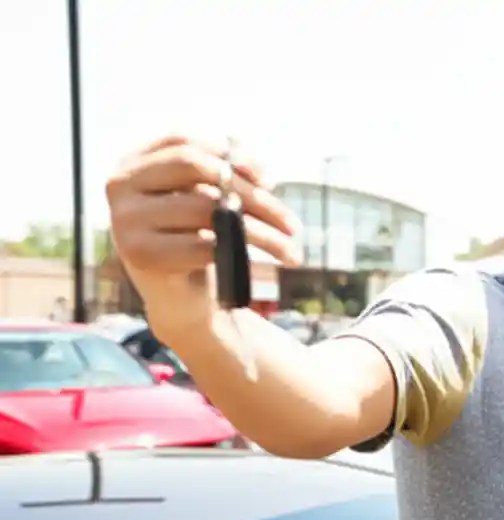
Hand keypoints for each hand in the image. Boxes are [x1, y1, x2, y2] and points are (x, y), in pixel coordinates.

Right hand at [105, 135, 300, 341]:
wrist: (181, 302)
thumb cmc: (200, 242)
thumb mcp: (211, 201)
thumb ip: (227, 176)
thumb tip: (256, 172)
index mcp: (133, 164)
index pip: (181, 141)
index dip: (229, 153)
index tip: (269, 180)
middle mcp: (120, 186)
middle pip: (196, 167)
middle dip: (250, 193)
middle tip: (291, 223)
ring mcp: (124, 219)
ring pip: (207, 208)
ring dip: (261, 232)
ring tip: (291, 252)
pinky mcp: (140, 254)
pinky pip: (202, 244)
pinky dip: (236, 253)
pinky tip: (257, 265)